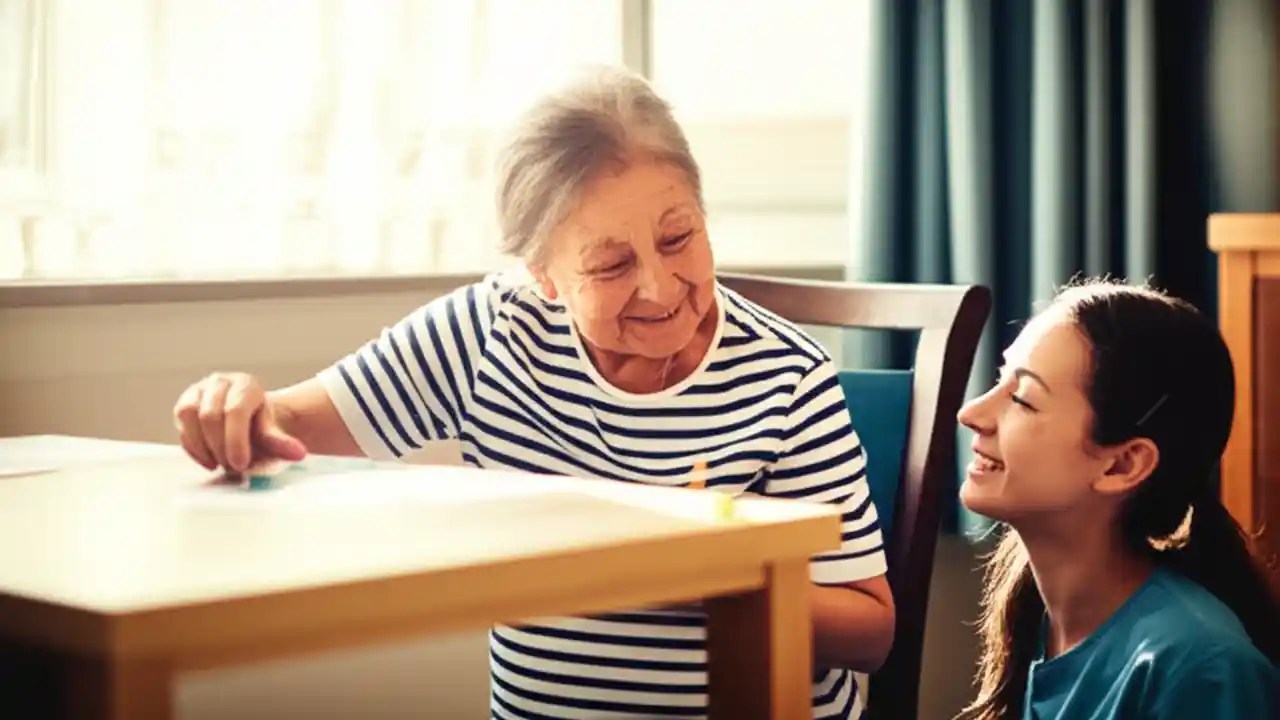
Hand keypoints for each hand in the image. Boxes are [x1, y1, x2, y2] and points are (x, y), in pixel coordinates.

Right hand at [172, 372, 307, 471]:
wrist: (249, 426)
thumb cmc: (261, 431)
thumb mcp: (273, 437)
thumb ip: (282, 444)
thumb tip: (299, 453)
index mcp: (246, 385)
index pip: (235, 410)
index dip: (235, 440)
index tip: (240, 464)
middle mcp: (220, 382)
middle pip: (210, 415)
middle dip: (220, 447)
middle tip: (233, 467)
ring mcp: (198, 390)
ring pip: (188, 416)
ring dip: (204, 447)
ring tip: (221, 464)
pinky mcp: (184, 405)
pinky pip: (180, 427)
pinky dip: (194, 449)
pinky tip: (210, 461)